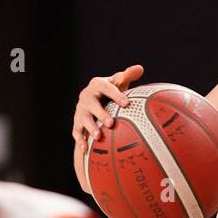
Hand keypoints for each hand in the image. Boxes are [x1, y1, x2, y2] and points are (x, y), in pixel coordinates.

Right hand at [73, 65, 143, 189]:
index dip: (116, 95)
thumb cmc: (110, 93)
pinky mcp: (77, 122)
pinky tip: (85, 150)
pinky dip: (80, 140)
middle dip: (100, 114)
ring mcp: (81, 110)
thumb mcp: (118, 83)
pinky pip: (77, 131)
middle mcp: (86, 96)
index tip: (126, 103)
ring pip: (83, 119)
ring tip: (98, 137)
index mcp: (97, 85)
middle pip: (92, 104)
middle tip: (111, 123)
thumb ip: (127, 75)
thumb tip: (140, 68)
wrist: (94, 103)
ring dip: (90, 128)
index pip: (107, 88)